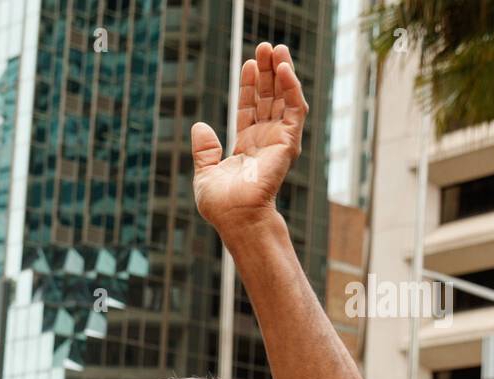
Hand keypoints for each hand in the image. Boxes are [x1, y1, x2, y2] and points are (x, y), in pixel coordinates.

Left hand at [191, 42, 307, 234]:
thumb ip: (204, 150)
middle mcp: (264, 140)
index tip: (249, 63)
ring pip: (283, 99)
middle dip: (267, 72)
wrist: (236, 217)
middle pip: (268, 98)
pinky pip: (294, 110)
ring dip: (281, 73)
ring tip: (276, 48)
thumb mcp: (205, 173)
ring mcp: (278, 141)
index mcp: (246, 146)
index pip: (249, 108)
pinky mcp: (288, 143)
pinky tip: (284, 69)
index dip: (249, 86)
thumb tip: (199, 126)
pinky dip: (291, 88)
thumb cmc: (221, 204)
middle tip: (266, 45)